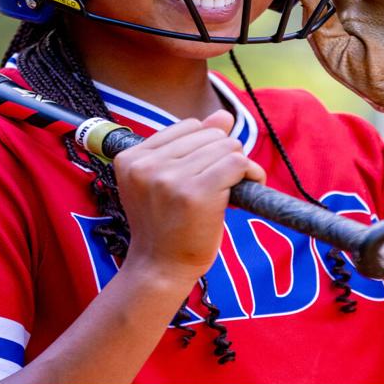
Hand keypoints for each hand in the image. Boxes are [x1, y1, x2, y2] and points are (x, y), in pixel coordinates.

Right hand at [111, 110, 265, 274]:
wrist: (160, 268)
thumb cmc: (166, 227)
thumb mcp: (167, 182)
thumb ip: (192, 146)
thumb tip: (224, 115)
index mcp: (131, 158)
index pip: (187, 127)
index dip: (207, 146)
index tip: (209, 170)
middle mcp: (147, 165)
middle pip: (209, 134)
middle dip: (224, 154)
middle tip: (225, 182)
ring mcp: (170, 178)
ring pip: (225, 146)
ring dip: (240, 164)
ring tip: (235, 186)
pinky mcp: (196, 193)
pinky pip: (236, 162)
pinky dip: (251, 172)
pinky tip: (251, 186)